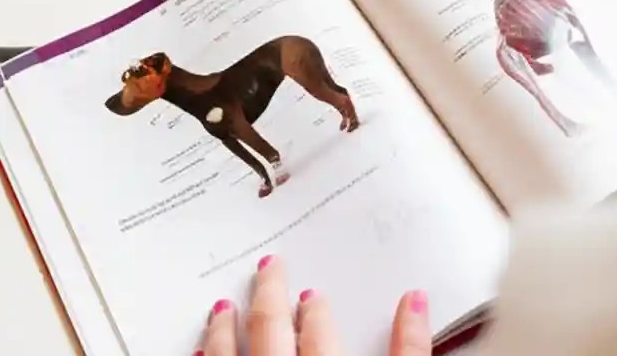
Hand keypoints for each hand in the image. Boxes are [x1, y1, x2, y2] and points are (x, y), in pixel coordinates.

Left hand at [200, 254, 431, 355]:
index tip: (313, 298)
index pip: (319, 331)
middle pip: (269, 331)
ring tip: (221, 310)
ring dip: (223, 333)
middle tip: (267, 269)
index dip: (316, 312)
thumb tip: (414, 302)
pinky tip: (201, 353)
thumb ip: (409, 350)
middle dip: (268, 296)